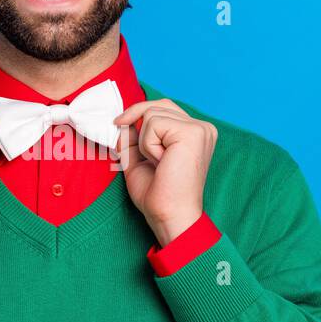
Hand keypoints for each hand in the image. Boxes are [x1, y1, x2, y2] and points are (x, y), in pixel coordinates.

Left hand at [112, 99, 216, 246]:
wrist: (170, 216)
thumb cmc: (158, 195)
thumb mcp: (139, 159)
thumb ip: (132, 138)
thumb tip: (121, 121)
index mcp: (195, 134)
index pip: (163, 108)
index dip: (138, 113)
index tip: (118, 123)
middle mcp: (202, 128)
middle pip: (157, 105)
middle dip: (136, 124)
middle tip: (131, 148)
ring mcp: (200, 129)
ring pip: (152, 114)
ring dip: (145, 142)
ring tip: (159, 164)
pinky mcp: (192, 133)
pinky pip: (153, 124)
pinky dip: (148, 145)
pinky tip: (161, 163)